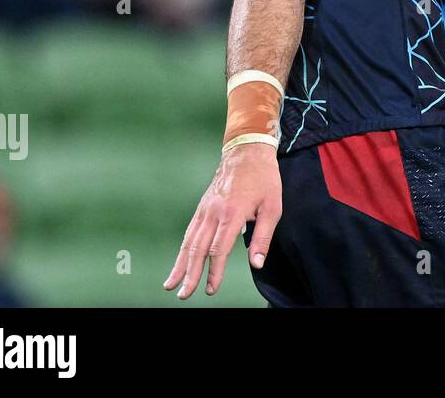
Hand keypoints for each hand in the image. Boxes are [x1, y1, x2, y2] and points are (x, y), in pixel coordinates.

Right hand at [163, 142, 280, 298]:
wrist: (247, 151)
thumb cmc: (264, 179)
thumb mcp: (273, 207)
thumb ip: (263, 237)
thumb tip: (256, 264)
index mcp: (232, 213)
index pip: (219, 249)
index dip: (214, 271)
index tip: (212, 288)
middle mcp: (214, 212)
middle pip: (198, 248)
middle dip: (190, 274)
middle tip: (184, 295)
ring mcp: (205, 209)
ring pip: (189, 241)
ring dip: (180, 264)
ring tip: (171, 284)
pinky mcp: (202, 207)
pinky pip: (190, 231)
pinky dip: (183, 249)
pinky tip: (179, 262)